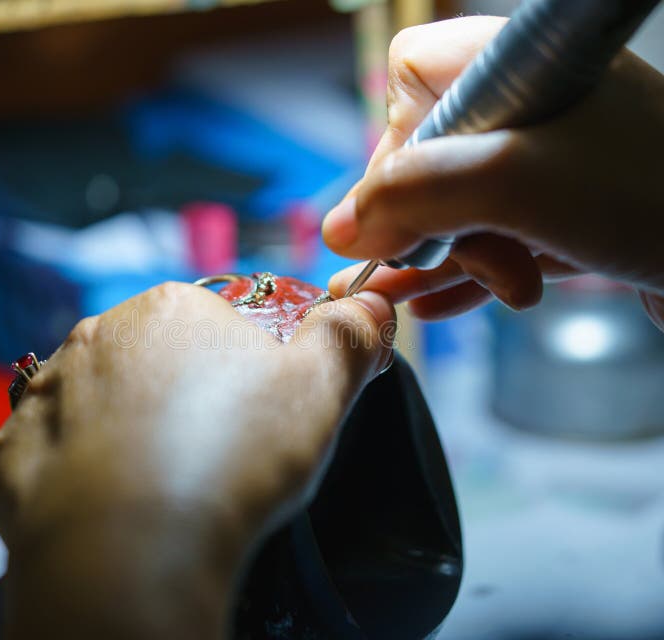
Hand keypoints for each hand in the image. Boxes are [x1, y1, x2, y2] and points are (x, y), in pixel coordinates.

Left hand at [0, 282, 393, 638]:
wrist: (135, 553)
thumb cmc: (233, 462)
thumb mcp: (319, 391)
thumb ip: (347, 337)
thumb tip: (375, 304)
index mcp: (173, 311)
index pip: (214, 325)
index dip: (240, 373)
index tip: (252, 419)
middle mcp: (100, 335)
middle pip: (151, 360)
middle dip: (177, 396)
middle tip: (207, 455)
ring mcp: (46, 392)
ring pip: (95, 401)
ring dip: (119, 428)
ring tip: (154, 482)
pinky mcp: (11, 451)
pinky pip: (39, 450)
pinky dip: (62, 469)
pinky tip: (91, 497)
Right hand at [323, 17, 663, 329]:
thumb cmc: (648, 196)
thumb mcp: (513, 182)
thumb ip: (410, 195)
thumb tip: (338, 228)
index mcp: (515, 69)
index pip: (412, 80)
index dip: (396, 142)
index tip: (406, 202)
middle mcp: (527, 112)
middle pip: (428, 158)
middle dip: (430, 221)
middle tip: (443, 258)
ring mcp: (547, 167)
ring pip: (458, 210)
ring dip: (446, 259)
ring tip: (438, 302)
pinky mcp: (564, 217)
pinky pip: (491, 243)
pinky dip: (464, 277)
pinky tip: (434, 307)